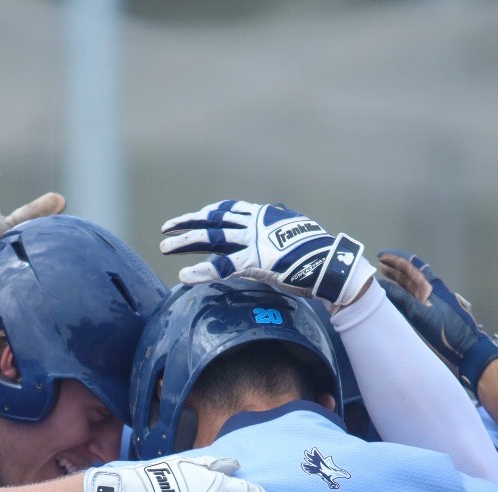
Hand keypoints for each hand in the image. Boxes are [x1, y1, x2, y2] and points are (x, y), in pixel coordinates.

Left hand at [159, 200, 374, 311]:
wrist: (332, 264)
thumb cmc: (318, 253)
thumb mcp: (295, 233)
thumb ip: (279, 231)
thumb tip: (277, 231)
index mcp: (264, 215)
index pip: (229, 210)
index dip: (209, 213)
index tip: (196, 216)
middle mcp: (255, 223)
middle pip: (213, 220)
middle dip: (187, 224)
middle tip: (167, 229)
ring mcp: (254, 241)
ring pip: (211, 239)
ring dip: (185, 243)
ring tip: (165, 248)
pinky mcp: (255, 261)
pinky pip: (222, 267)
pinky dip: (201, 272)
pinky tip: (185, 276)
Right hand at [375, 250, 497, 388]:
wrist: (466, 347)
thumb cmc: (447, 329)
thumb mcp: (422, 314)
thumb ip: (402, 299)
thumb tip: (382, 285)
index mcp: (431, 285)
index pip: (412, 264)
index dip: (396, 257)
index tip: (380, 255)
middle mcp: (430, 289)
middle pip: (410, 273)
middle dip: (394, 267)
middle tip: (378, 265)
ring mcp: (430, 301)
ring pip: (411, 285)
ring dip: (397, 280)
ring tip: (382, 277)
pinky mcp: (430, 312)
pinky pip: (412, 298)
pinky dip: (400, 294)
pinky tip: (392, 297)